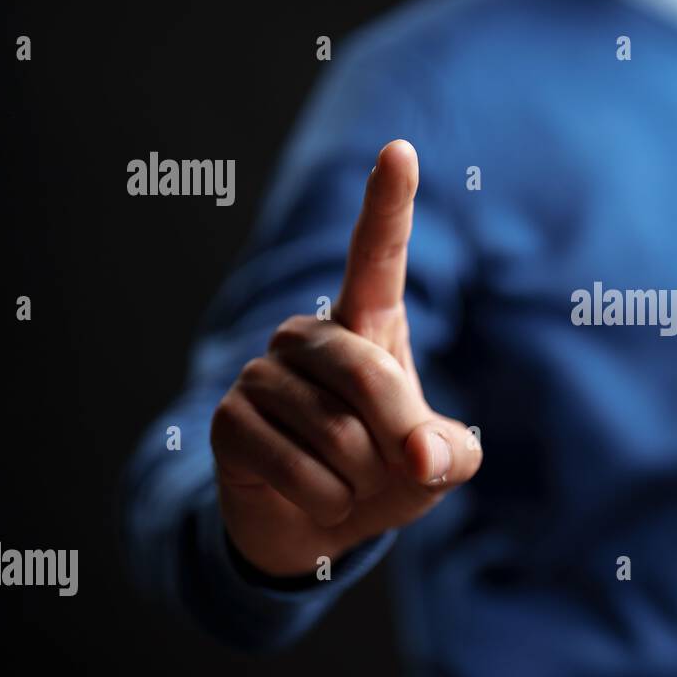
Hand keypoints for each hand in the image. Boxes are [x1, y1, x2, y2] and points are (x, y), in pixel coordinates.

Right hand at [209, 140, 480, 577]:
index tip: (399, 149)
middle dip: (398, 437)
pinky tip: (319, 497)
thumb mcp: (437, 465)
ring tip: (348, 481)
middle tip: (404, 470)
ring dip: (360, 480)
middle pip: (367, 374)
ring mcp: (264, 373)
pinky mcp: (227, 419)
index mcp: (367, 326)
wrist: (315, 527)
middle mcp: (309, 336)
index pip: (377, 257)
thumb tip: (420, 455)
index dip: (388, 206)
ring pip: (335, 433)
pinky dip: (326, 501)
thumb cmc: (385, 475)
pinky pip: (296, 467)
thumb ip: (449, 454)